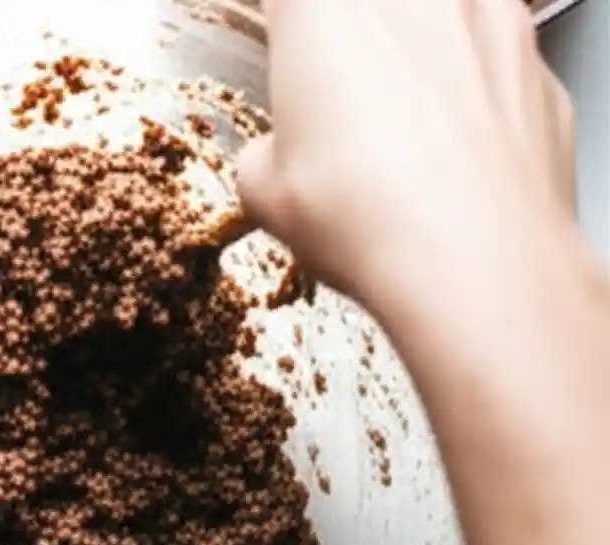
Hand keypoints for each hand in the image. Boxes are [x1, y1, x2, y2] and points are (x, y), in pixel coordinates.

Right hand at [235, 0, 581, 305]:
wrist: (476, 261)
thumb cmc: (368, 215)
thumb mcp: (265, 192)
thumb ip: (265, 151)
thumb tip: (276, 158)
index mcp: (323, 6)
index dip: (282, 28)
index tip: (279, 52)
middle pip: (367, 11)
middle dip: (349, 45)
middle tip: (332, 101)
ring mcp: (485, 17)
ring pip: (434, 24)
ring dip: (414, 59)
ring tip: (397, 132)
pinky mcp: (537, 63)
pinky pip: (489, 62)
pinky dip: (470, 94)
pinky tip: (451, 154)